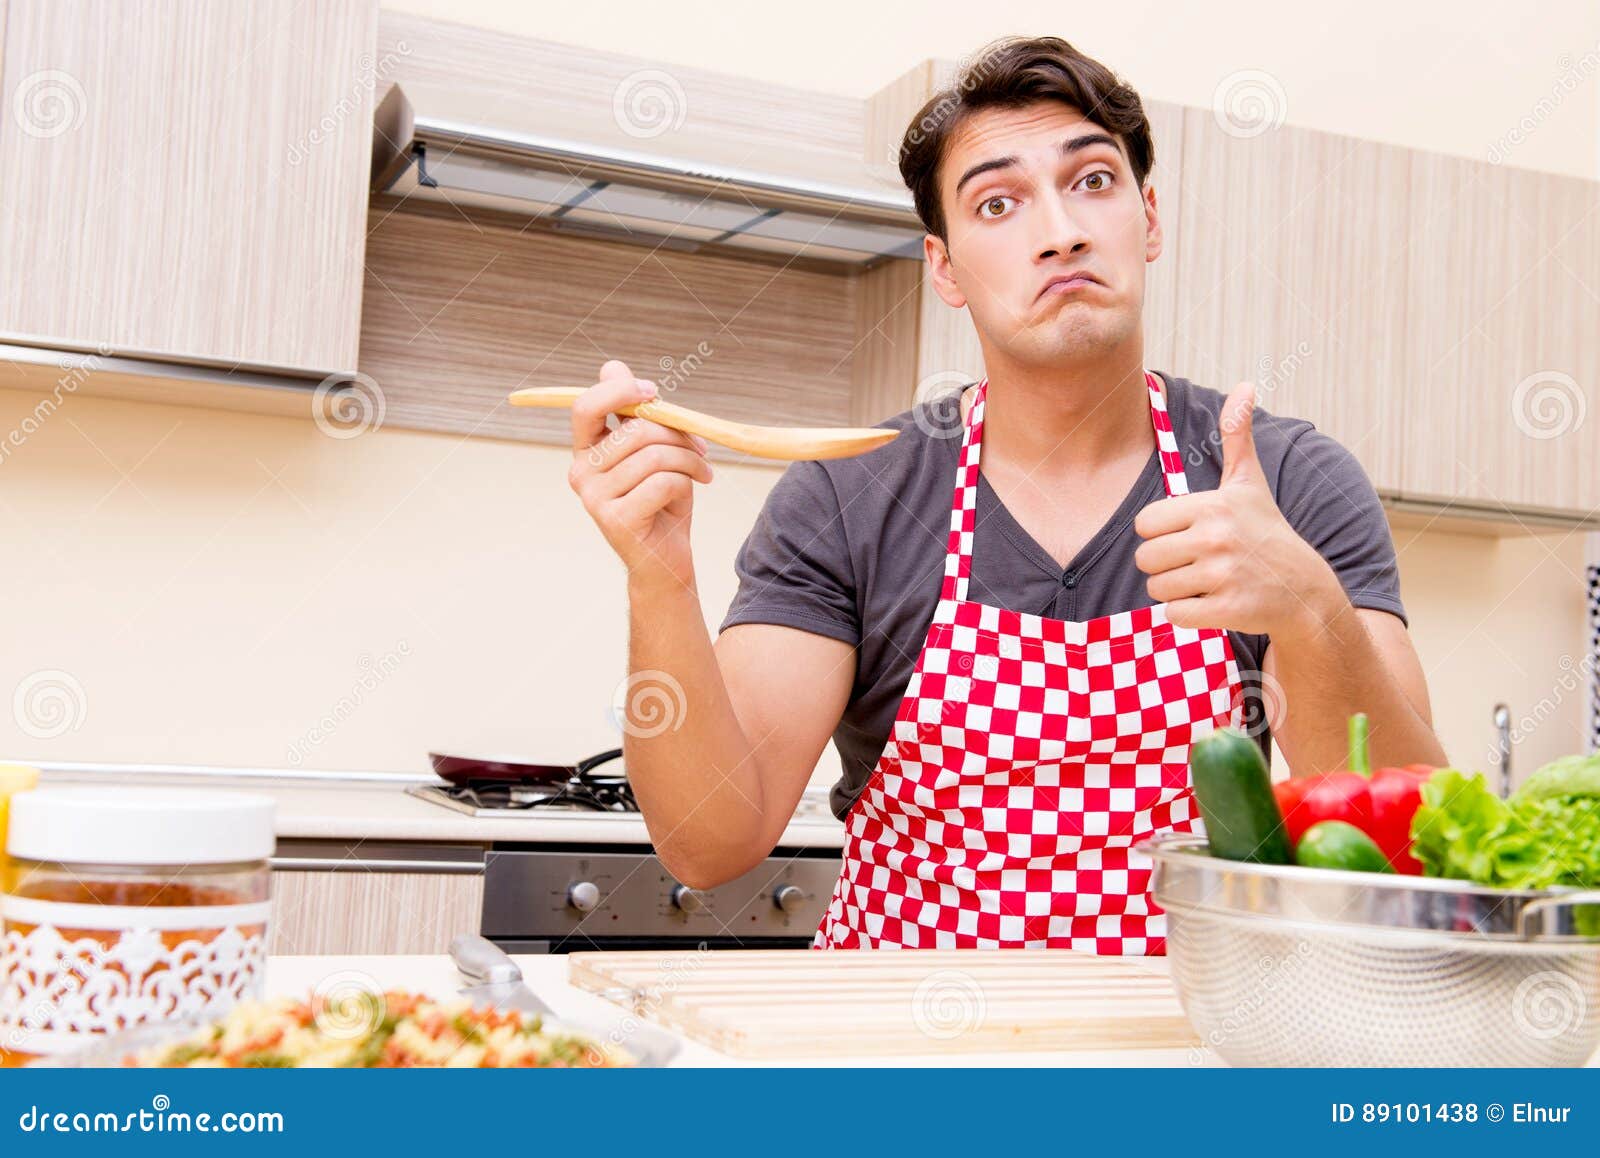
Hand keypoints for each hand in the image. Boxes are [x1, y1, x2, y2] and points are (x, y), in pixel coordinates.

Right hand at [567, 359, 713, 589]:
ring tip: (701, 472)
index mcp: (586, 450)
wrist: (665, 559)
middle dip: (678, 433)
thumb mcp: (651, 450)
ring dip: (689, 460)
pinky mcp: (616, 520)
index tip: (653, 391)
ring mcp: (594, 499)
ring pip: (655, 455)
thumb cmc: (661, 500)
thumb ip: (634, 413)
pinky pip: (663, 483)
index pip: (585, 406)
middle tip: (701, 449)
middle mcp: (581, 473)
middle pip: (636, 430)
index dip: (620, 390)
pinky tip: (693, 493)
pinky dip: (687, 484)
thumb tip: (612, 366)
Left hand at [1132, 382, 1346, 638]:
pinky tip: (1215, 603)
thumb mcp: (1249, 484)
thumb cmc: (1266, 533)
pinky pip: (1174, 616)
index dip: (1161, 534)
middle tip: (1199, 563)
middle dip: (1165, 566)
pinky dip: (1188, 615)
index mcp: (1213, 505)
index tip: (1190, 535)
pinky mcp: (1227, 610)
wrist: (1303, 590)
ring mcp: (1223, 575)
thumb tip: (1245, 385)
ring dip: (1176, 592)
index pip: (1144, 524)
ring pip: (1157, 590)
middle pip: (1145, 560)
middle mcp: (1217, 537)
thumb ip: (1237, 436)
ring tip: (1208, 582)